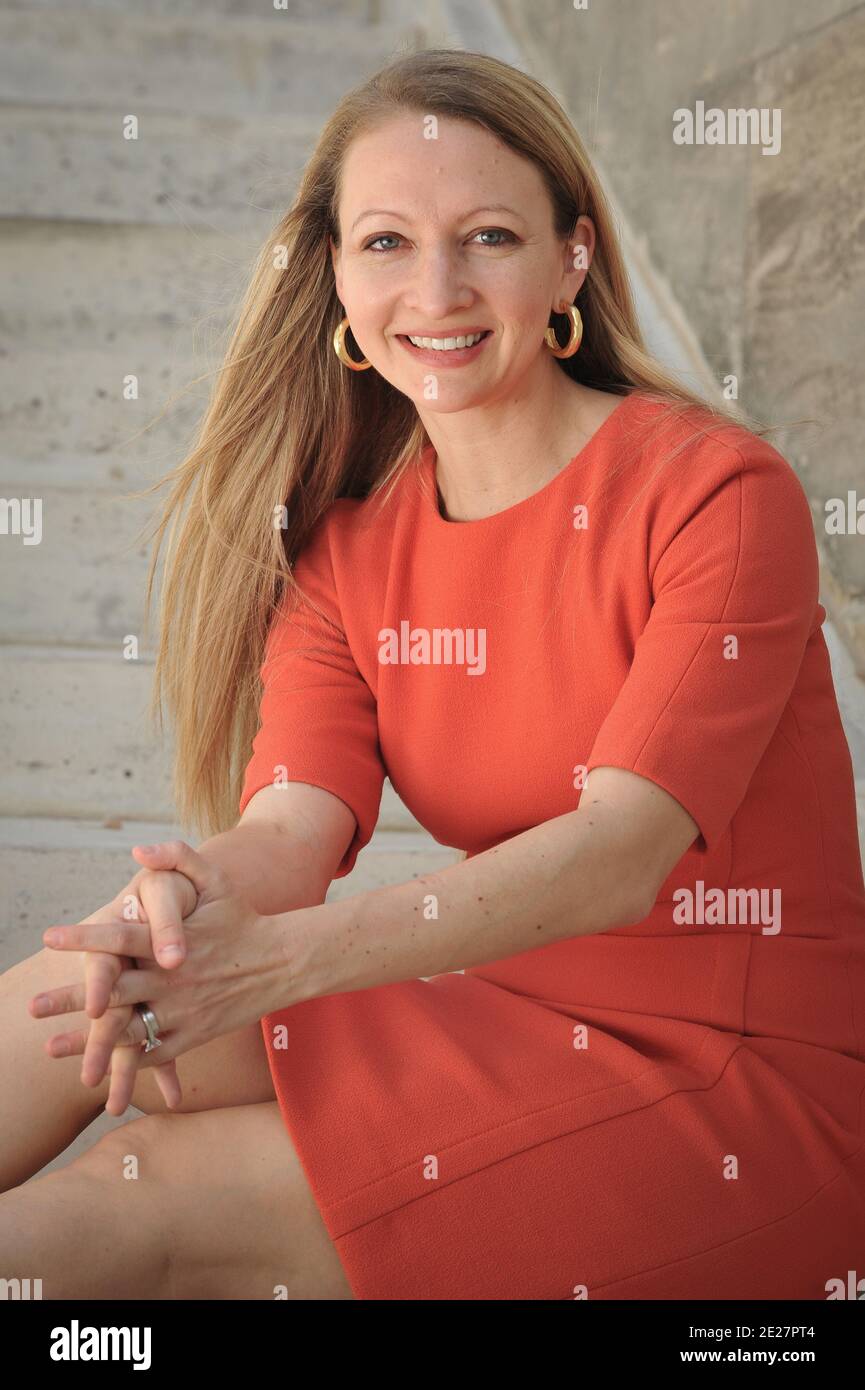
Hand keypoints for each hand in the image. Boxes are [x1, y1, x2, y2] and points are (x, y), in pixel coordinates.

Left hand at [37, 845, 306, 1115]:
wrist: (282, 963)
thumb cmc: (242, 919)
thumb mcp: (217, 881)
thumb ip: (179, 858)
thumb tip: (137, 850)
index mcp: (173, 943)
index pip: (122, 938)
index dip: (85, 938)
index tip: (50, 936)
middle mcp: (173, 980)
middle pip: (115, 991)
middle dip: (71, 999)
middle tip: (32, 1004)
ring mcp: (182, 1012)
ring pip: (128, 1029)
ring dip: (86, 1041)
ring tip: (46, 1045)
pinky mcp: (192, 1036)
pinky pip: (152, 1053)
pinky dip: (122, 1061)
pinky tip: (90, 1067)